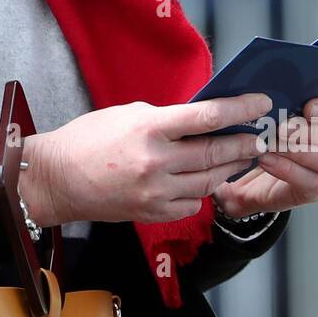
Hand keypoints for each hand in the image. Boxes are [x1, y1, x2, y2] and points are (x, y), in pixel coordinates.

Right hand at [18, 91, 273, 227]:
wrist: (55, 179)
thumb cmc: (87, 140)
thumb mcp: (125, 114)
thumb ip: (164, 118)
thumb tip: (199, 119)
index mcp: (148, 128)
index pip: (206, 116)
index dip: (240, 108)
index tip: (261, 103)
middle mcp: (155, 161)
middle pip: (215, 152)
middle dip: (244, 143)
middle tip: (261, 136)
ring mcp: (155, 192)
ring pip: (209, 181)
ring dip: (230, 168)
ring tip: (242, 156)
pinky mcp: (152, 213)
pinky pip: (191, 204)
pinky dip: (203, 192)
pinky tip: (206, 181)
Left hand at [212, 92, 317, 218]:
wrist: (247, 163)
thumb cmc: (266, 126)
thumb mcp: (273, 105)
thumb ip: (283, 94)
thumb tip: (274, 82)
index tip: (310, 108)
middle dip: (315, 132)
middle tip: (284, 128)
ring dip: (305, 152)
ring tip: (275, 145)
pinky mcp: (317, 189)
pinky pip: (313, 182)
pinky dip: (289, 169)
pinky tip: (267, 160)